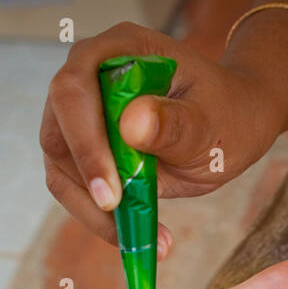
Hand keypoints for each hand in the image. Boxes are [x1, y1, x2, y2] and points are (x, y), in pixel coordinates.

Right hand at [40, 23, 282, 253]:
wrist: (229, 124)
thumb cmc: (225, 113)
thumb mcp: (212, 121)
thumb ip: (176, 123)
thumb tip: (132, 123)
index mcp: (118, 50)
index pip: (75, 90)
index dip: (85, 142)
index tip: (112, 193)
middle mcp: (88, 76)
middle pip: (57, 133)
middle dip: (88, 185)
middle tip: (126, 225)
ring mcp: (80, 115)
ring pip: (61, 169)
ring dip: (95, 211)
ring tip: (152, 238)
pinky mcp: (82, 151)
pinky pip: (75, 188)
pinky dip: (100, 218)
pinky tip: (139, 236)